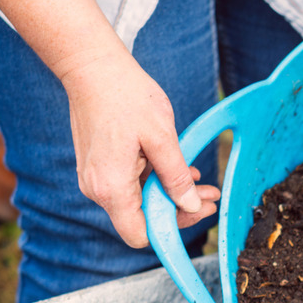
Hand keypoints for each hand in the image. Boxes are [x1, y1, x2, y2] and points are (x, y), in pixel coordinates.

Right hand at [62, 50, 218, 247]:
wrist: (91, 67)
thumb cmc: (125, 96)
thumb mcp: (162, 137)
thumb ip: (176, 176)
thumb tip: (190, 204)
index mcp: (111, 187)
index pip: (140, 234)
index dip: (172, 228)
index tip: (199, 211)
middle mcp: (97, 189)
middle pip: (141, 219)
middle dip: (178, 209)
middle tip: (210, 196)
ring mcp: (94, 178)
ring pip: (137, 200)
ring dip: (169, 192)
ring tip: (201, 179)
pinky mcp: (97, 166)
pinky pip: (128, 183)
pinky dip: (154, 179)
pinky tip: (178, 167)